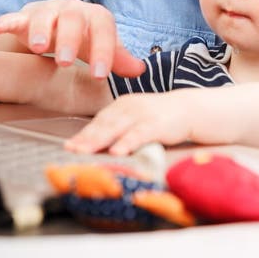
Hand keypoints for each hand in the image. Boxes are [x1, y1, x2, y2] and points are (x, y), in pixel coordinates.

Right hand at [0, 0, 144, 79]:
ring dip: (41, 30)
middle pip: (73, 19)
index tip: (101, 74)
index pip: (104, 28)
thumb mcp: (101, 48)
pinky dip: (7, 21)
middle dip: (70, 40)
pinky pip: (14, 17)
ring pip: (44, 16)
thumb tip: (140, 70)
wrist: (56, 25)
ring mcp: (48, 11)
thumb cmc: (83, 38)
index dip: (104, 50)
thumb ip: (119, 59)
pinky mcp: (24, 16)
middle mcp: (72, 10)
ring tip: (38, 48)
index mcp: (95, 16)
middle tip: (66, 62)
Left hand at [65, 90, 193, 155]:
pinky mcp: (156, 124)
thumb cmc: (160, 118)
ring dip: (99, 141)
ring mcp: (142, 114)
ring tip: (84, 152)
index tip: (69, 146)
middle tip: (71, 150)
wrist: (189, 108)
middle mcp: (129, 106)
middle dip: (86, 139)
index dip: (83, 134)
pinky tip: (116, 152)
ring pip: (117, 128)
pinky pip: (138, 134)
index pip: (99, 121)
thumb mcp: (136, 118)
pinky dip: (126, 143)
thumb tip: (98, 147)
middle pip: (104, 124)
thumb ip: (119, 128)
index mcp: (122, 105)